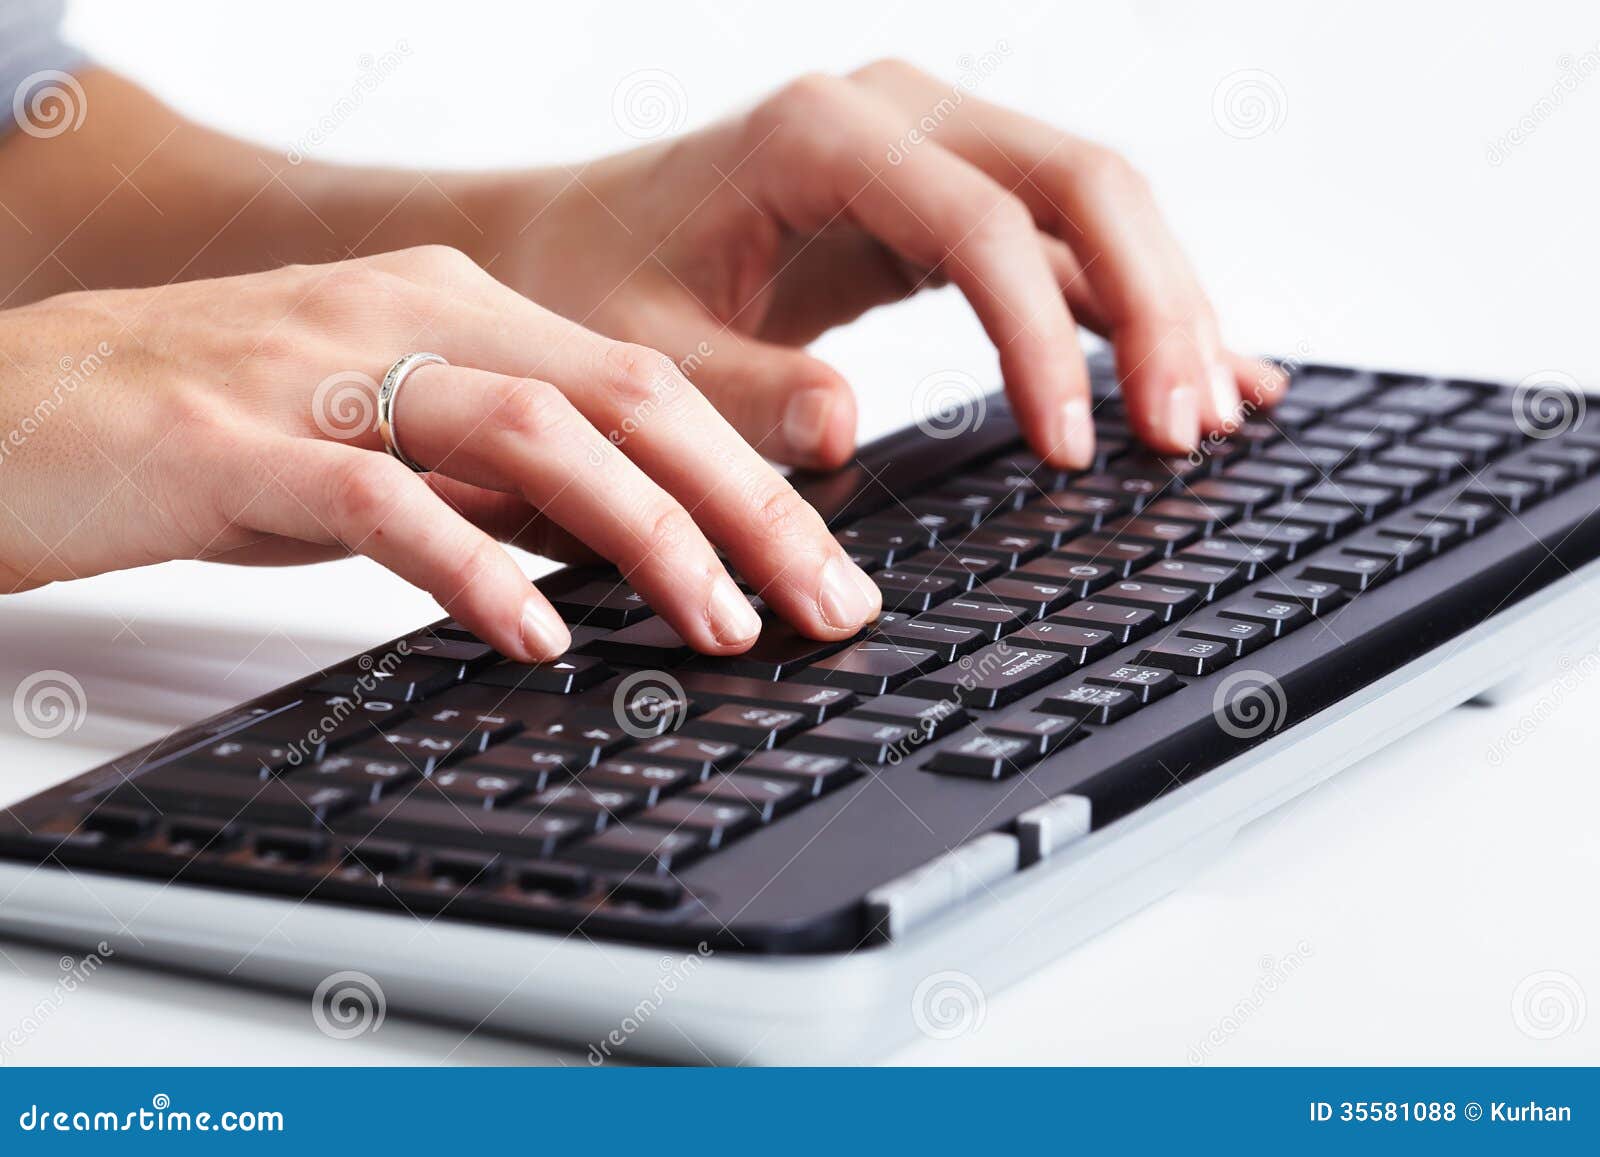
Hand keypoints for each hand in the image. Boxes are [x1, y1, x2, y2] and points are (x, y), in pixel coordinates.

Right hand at [0, 247, 881, 659]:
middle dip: (747, 508)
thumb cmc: (200, 428)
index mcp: (455, 307)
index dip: (754, 476)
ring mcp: (318, 367)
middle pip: (626, 398)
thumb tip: (623, 542)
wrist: (2, 404)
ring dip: (647, 534)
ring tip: (719, 622)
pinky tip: (537, 633)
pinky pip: (379, 498)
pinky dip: (473, 566)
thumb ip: (495, 477)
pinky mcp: (228, 440)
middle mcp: (407, 315)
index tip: (825, 565)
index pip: (647, 384)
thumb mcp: (381, 438)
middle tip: (824, 604)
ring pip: (532, 431)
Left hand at [486, 61, 1285, 469]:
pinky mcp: (944, 197)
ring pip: (1093, 205)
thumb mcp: (647, 356)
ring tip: (1214, 414)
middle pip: (1079, 185)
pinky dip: (1125, 305)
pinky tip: (1187, 365)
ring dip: (1162, 305)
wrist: (574, 243)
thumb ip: (741, 393)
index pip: (980, 226)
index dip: (1044, 341)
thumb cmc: (597, 287)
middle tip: (1187, 431)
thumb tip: (849, 428)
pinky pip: (1060, 242)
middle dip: (1153, 308)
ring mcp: (932, 146)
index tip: (1076, 451)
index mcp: (821, 137)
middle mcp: (897, 115)